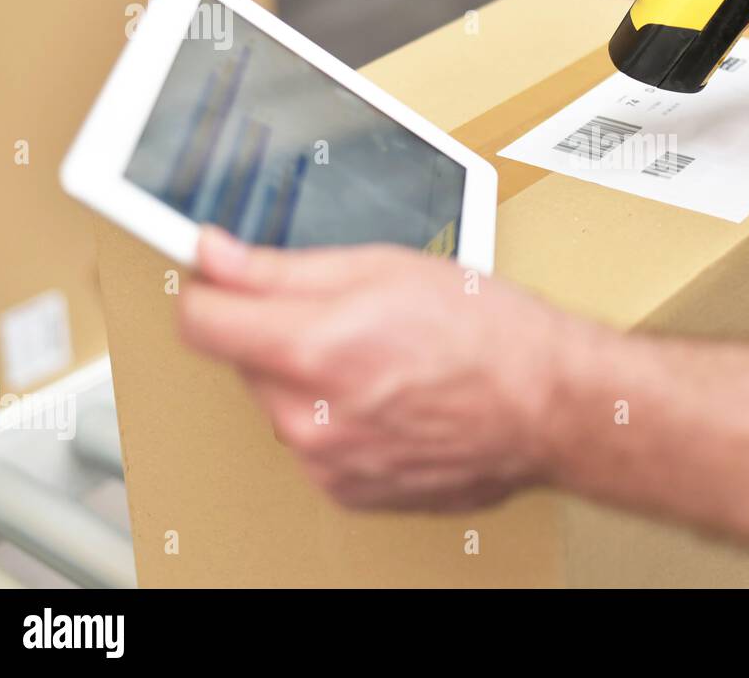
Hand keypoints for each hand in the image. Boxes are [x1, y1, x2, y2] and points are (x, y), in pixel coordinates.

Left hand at [177, 227, 587, 511]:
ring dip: (310, 378)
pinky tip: (388, 397)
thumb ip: (282, 267)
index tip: (225, 280)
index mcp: (312, 351)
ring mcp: (327, 463)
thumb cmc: (490, 336)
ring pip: (279, 403)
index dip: (212, 289)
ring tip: (380, 358)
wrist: (548, 407)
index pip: (200, 322)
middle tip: (347, 316)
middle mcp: (309, 419)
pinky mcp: (346, 491)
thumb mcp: (386, 269)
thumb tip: (216, 257)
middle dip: (277, 332)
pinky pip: (313, 442)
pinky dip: (337, 418)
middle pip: (242, 361)